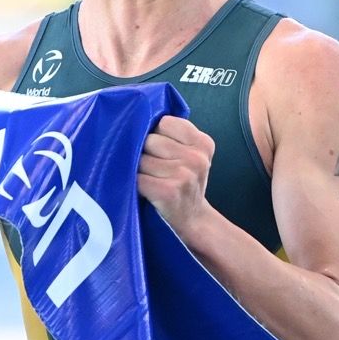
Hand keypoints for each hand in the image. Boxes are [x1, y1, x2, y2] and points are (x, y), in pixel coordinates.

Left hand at [137, 115, 213, 233]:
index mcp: (203, 143)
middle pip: (150, 140)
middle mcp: (196, 158)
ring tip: (151, 180)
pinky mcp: (168, 191)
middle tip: (154, 169)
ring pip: (141, 159)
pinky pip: (137, 178)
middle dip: (146, 152)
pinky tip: (145, 191)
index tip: (160, 150)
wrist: (193, 221)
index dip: (156, 134)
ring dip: (139, 170)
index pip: (164, 122)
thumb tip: (136, 117)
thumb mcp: (191, 154)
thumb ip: (174, 135)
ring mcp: (183, 175)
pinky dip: (135, 184)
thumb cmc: (184, 183)